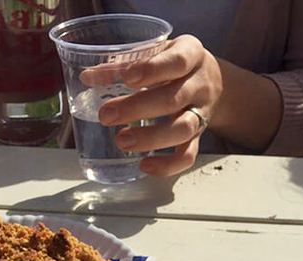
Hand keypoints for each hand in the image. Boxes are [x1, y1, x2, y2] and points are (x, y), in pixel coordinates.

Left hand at [84, 34, 222, 177]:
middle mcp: (200, 84)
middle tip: (105, 116)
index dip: (153, 70)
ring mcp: (202, 113)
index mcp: (191, 54)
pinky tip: (144, 164)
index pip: (177, 61)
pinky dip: (167, 165)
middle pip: (173, 99)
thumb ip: (124, 64)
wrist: (214, 81)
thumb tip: (87, 77)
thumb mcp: (157, 53)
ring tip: (121, 140)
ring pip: (182, 130)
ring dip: (150, 138)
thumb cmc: (176, 64)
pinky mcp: (199, 137)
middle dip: (137, 109)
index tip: (127, 78)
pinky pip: (188, 155)